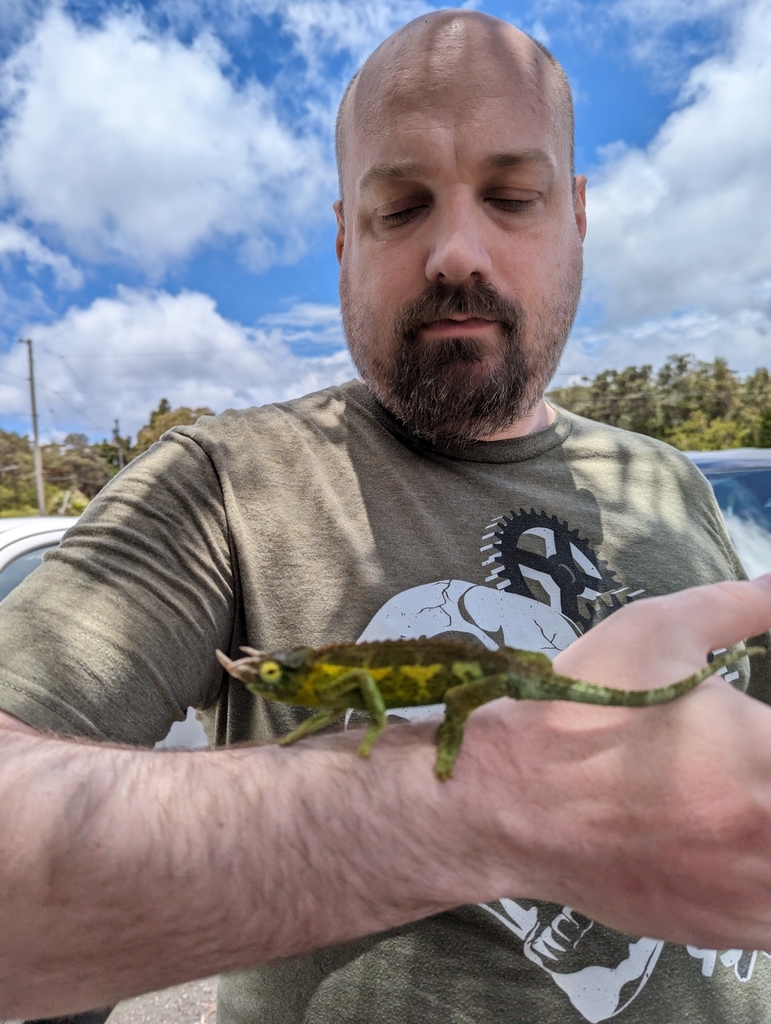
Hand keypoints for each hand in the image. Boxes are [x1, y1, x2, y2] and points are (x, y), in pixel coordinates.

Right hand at [454, 575, 770, 948]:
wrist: (510, 799)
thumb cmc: (583, 707)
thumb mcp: (656, 630)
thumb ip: (738, 604)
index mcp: (768, 756)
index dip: (768, 737)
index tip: (754, 736)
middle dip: (768, 772)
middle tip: (744, 762)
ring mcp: (754, 895)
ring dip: (769, 831)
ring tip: (736, 802)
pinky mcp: (726, 932)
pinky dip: (765, 879)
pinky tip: (736, 849)